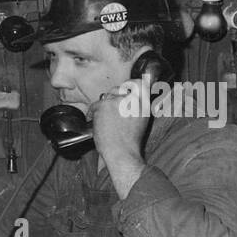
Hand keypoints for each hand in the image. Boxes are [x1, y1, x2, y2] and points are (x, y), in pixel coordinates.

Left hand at [90, 77, 148, 192]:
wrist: (121, 152)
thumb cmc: (130, 142)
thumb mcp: (142, 122)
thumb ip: (139, 107)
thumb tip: (135, 97)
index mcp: (143, 104)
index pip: (139, 84)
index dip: (133, 83)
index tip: (129, 86)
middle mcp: (131, 99)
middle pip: (120, 88)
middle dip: (115, 96)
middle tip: (112, 110)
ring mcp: (117, 101)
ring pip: (107, 96)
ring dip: (105, 105)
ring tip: (106, 119)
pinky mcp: (104, 105)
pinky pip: (96, 104)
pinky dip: (93, 112)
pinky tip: (95, 120)